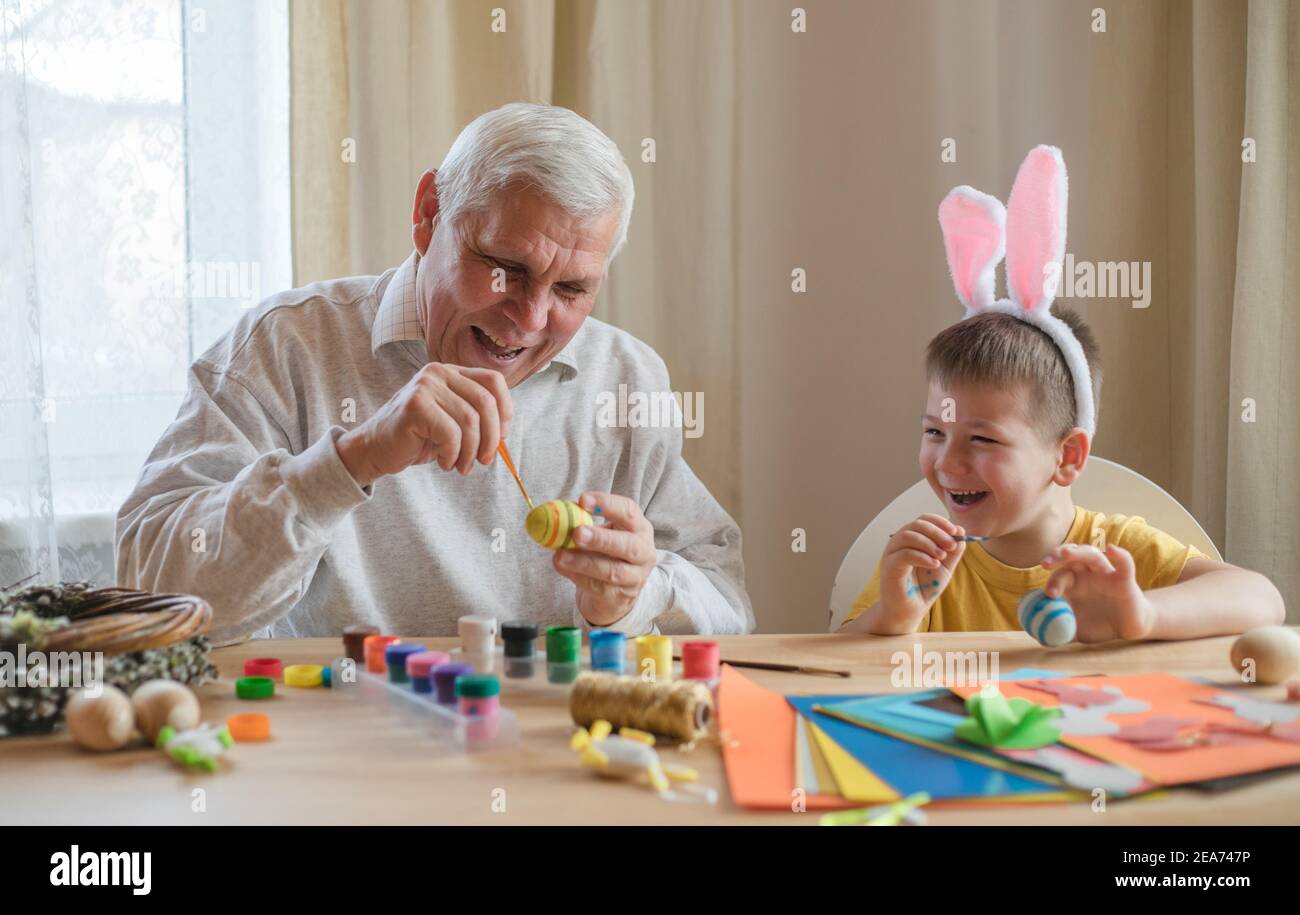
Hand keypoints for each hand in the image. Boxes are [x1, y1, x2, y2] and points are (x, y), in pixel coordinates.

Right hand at [336, 363, 512, 486]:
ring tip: (460, 465)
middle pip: (486, 402)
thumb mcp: (453, 423)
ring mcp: (425, 385)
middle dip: (491, 438)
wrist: (375, 449)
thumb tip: (505, 434)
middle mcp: (438, 372)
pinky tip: (444, 462)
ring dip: (470, 452)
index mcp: (452, 372)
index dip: (505, 411)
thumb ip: (477, 419)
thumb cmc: (417, 438)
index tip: (502, 438)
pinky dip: (453, 454)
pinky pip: (451, 433)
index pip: (494, 381)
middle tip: (483, 460)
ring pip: (470, 421)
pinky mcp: (415, 405)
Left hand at [552, 492, 656, 626]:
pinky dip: (577, 577)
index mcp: (640, 529)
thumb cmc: (608, 554)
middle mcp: (643, 553)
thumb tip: (558, 516)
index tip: (582, 500)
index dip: (607, 504)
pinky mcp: (620, 598)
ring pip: (612, 571)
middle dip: (601, 539)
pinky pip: (598, 588)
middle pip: (628, 545)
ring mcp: (635, 578)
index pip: (628, 511)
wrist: (616, 593)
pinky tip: (562, 567)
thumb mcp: (603, 534)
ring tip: (560, 555)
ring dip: (584, 562)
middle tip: (577, 533)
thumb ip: (585, 524)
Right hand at [878, 513, 965, 625]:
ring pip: (907, 535)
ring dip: (929, 543)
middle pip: (916, 524)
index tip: (955, 531)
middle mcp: (900, 542)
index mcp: (913, 538)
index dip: (940, 522)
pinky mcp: (889, 566)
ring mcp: (892, 553)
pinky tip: (934, 565)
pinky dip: (922, 557)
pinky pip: (904, 554)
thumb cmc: (924, 586)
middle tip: (951, 545)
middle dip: (937, 532)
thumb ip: (953, 550)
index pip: (924, 520)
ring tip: (942, 556)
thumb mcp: (945, 566)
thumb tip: (961, 530)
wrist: (911, 609)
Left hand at [1040, 543, 1154, 641]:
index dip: (1052, 582)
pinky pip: (1125, 563)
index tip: (1049, 594)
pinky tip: (1111, 549)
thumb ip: (1059, 632)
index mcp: (1073, 583)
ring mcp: (1106, 574)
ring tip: (1066, 553)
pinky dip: (1120, 555)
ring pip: (1092, 555)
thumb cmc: (1100, 625)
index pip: (1059, 575)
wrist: (1128, 630)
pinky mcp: (1125, 579)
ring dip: (1078, 552)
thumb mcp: (1076, 631)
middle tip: (1045, 563)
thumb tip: (1040, 639)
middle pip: (1070, 558)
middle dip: (1056, 557)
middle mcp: (1088, 574)